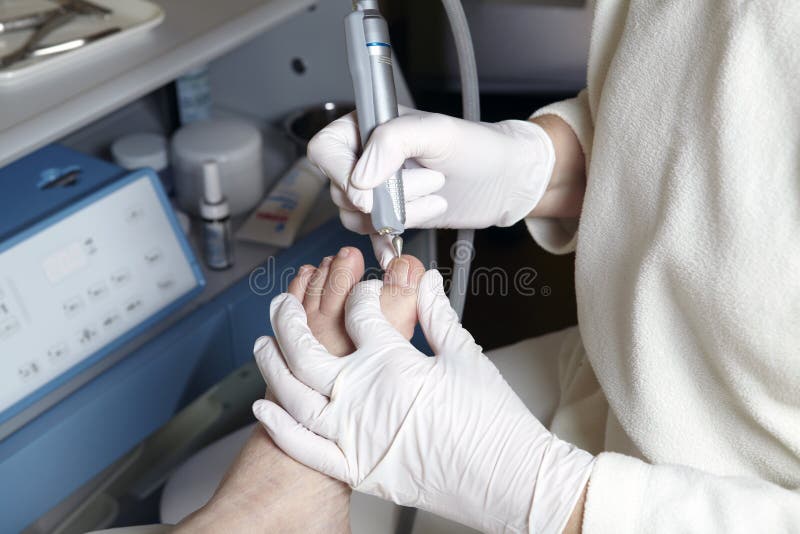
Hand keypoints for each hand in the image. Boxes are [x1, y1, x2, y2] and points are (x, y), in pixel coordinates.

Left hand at [252, 271, 593, 533]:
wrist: (506, 480)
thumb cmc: (492, 421)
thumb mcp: (464, 355)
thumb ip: (436, 313)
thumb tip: (424, 280)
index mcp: (392, 362)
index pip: (358, 313)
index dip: (358, 294)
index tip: (362, 290)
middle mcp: (362, 396)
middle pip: (307, 349)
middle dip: (288, 320)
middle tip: (280, 305)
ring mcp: (354, 435)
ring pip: (295, 394)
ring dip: (273, 365)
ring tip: (263, 343)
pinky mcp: (356, 468)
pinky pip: (306, 447)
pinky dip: (280, 426)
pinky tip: (264, 407)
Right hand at [308, 108, 555, 266]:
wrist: (503, 180)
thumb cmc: (476, 147)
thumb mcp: (437, 132)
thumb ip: (393, 142)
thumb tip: (360, 177)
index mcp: (368, 127)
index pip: (326, 150)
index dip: (341, 175)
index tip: (369, 192)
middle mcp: (366, 158)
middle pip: (343, 190)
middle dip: (388, 196)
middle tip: (431, 181)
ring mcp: (377, 190)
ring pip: (357, 218)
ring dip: (400, 215)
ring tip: (436, 197)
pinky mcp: (391, 216)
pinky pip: (371, 238)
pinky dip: (385, 245)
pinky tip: (399, 249)